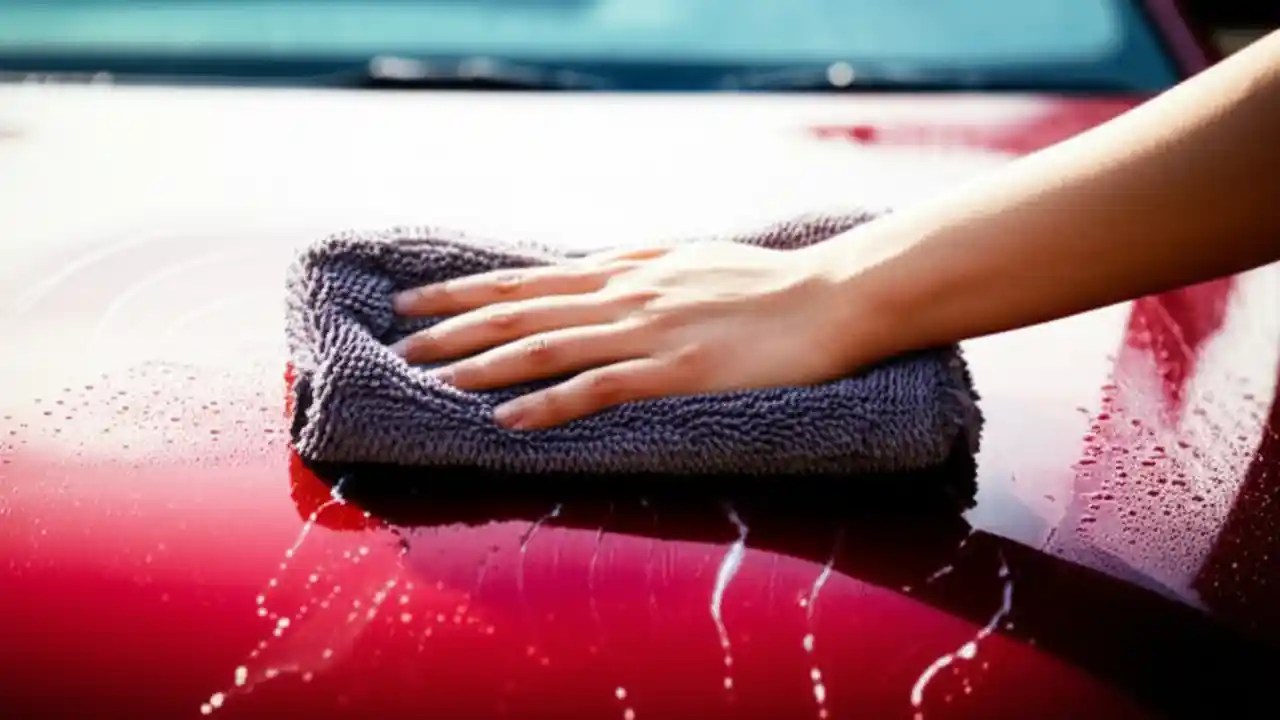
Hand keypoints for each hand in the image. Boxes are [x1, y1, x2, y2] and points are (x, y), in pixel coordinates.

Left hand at [391, 241, 871, 429]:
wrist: (830, 299)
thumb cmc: (764, 284)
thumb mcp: (687, 261)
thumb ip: (635, 270)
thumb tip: (589, 279)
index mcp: (626, 269)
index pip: (526, 281)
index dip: (465, 292)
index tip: (416, 300)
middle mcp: (624, 295)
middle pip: (521, 312)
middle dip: (455, 329)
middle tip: (401, 344)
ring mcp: (646, 334)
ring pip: (546, 348)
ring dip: (483, 365)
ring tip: (431, 378)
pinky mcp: (674, 373)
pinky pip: (596, 389)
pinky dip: (546, 405)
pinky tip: (505, 420)